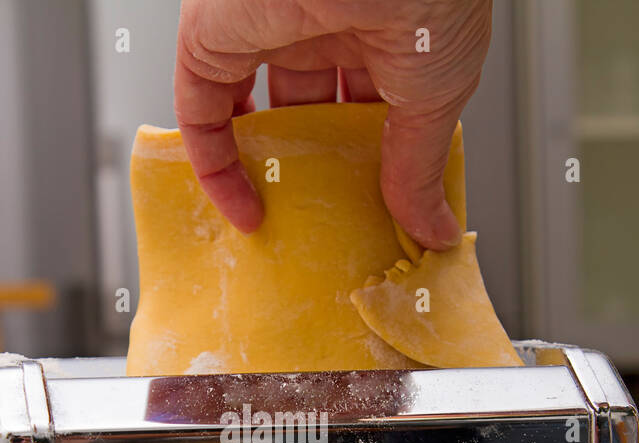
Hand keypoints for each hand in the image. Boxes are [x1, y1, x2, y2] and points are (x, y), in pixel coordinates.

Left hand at [174, 0, 493, 249]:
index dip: (371, 153)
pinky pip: (202, 112)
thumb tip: (433, 226)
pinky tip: (245, 209)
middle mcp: (321, 21)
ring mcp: (266, 28)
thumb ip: (420, 167)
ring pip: (255, 112)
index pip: (366, 98)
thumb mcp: (437, 97)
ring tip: (289, 222)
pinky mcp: (214, 38)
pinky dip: (216, 166)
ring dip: (266, 169)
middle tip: (335, 218)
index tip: (378, 204)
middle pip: (310, 109)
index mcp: (381, 23)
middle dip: (321, 165)